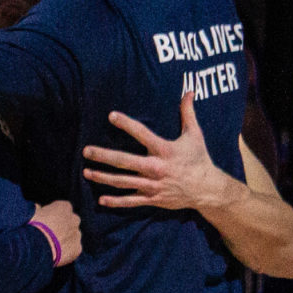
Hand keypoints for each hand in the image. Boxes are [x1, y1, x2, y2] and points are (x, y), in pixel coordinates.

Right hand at [30, 199, 81, 264]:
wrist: (36, 247)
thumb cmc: (31, 227)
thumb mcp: (31, 213)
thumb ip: (38, 210)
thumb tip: (38, 209)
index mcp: (64, 207)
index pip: (61, 208)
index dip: (52, 215)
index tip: (44, 221)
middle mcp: (74, 219)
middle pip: (70, 221)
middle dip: (62, 226)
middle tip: (48, 234)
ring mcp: (77, 234)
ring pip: (72, 236)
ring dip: (64, 239)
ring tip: (50, 246)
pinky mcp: (77, 249)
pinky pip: (72, 250)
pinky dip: (66, 252)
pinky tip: (55, 254)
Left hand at [84, 93, 243, 213]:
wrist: (207, 189)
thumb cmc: (199, 159)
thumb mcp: (195, 134)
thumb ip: (188, 113)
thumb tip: (189, 91)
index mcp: (164, 150)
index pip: (142, 134)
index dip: (126, 124)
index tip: (110, 116)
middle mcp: (156, 168)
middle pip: (124, 161)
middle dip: (103, 156)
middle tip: (86, 151)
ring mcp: (152, 185)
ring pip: (123, 182)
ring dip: (103, 177)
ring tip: (86, 172)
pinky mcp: (152, 199)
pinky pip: (131, 201)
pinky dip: (116, 202)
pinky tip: (101, 200)